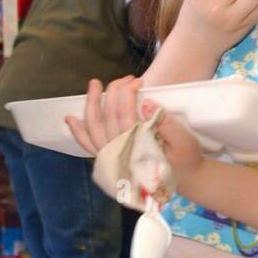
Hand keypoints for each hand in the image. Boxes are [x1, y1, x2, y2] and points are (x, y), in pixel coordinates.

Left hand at [65, 77, 205, 184]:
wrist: (186, 179)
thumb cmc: (187, 159)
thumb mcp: (185, 141)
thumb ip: (168, 124)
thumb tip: (146, 103)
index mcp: (138, 147)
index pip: (124, 113)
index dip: (127, 93)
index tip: (139, 81)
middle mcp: (120, 153)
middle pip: (107, 116)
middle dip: (113, 92)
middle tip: (127, 78)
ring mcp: (112, 157)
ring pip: (93, 128)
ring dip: (91, 104)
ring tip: (94, 85)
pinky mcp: (110, 160)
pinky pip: (89, 145)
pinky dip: (79, 132)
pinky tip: (71, 119)